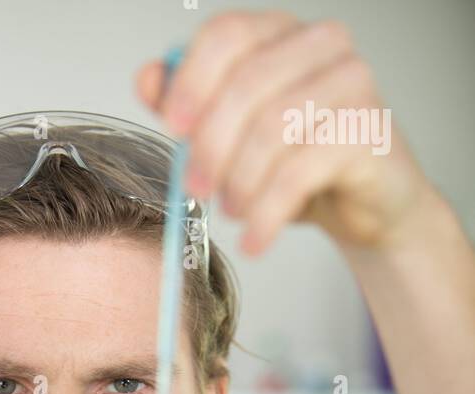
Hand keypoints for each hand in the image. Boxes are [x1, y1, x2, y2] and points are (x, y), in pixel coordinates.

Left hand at [136, 9, 434, 255]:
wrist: (365, 203)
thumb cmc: (299, 162)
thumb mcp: (233, 137)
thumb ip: (190, 107)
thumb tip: (148, 79)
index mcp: (281, 32)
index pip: (226, 35)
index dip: (191, 82)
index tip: (172, 129)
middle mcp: (321, 45)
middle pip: (247, 84)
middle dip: (211, 145)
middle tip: (196, 188)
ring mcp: (351, 82)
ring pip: (272, 129)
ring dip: (240, 183)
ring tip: (232, 213)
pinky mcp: (367, 130)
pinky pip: (300, 172)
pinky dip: (267, 213)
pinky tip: (255, 238)